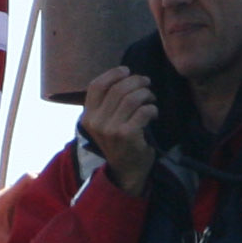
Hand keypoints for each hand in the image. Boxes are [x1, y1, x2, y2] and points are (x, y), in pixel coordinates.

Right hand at [78, 67, 157, 193]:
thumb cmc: (119, 143)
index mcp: (88, 117)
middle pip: (118, 89)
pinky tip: (153, 114)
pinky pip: (143, 111)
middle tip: (147, 83)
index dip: (113, 74)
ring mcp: (111, 129)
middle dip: (136, 81)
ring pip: (131, 98)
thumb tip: (124, 76)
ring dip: (146, 94)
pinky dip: (152, 109)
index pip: (96, 86)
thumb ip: (107, 103)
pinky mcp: (127, 135)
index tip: (127, 71)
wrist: (126, 171)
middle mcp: (96, 122)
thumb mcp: (105, 123)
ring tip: (151, 98)